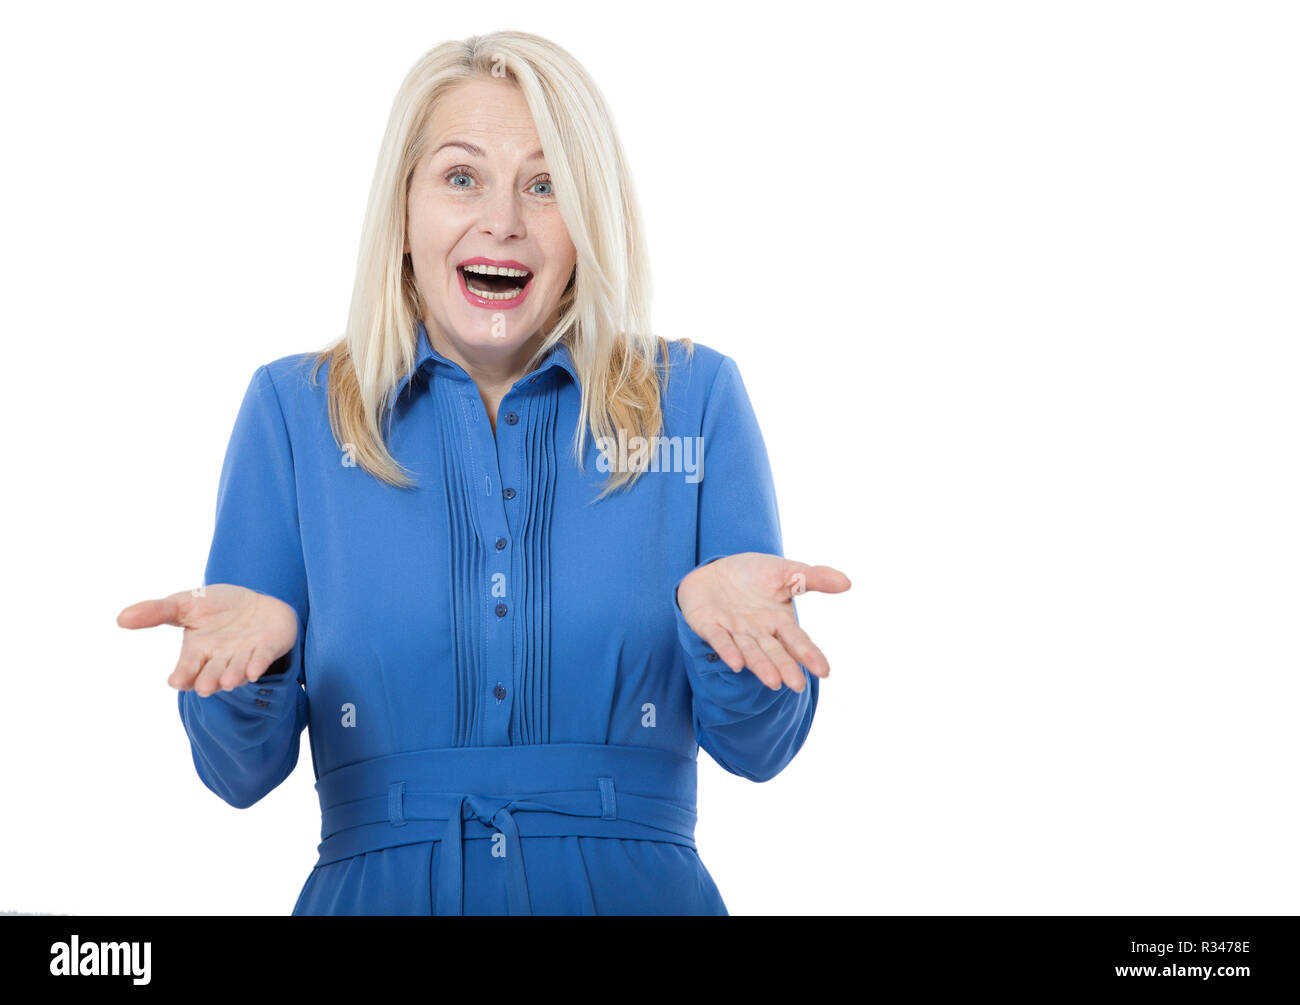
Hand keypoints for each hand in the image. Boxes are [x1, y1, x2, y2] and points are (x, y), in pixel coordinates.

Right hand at [117, 585, 298, 695]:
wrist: (256, 600)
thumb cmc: (216, 607)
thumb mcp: (184, 603)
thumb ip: (156, 612)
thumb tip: (120, 618)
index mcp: (197, 652)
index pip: (187, 669)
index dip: (183, 676)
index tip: (177, 681)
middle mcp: (220, 660)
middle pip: (212, 674)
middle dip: (208, 681)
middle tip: (204, 687)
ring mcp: (245, 656)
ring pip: (237, 671)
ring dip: (233, 676)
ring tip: (228, 681)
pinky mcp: (268, 649)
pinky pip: (262, 659)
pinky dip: (258, 665)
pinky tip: (254, 672)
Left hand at [675, 553, 850, 691]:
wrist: (714, 570)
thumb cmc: (753, 575)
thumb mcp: (785, 571)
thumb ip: (814, 577)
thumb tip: (848, 583)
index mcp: (778, 622)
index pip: (797, 640)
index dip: (809, 655)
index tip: (824, 671)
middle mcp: (758, 632)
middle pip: (774, 651)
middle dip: (785, 667)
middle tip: (797, 685)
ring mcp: (734, 631)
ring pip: (749, 651)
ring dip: (760, 665)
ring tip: (773, 682)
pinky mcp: (709, 625)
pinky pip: (719, 639)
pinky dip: (728, 651)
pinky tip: (736, 664)